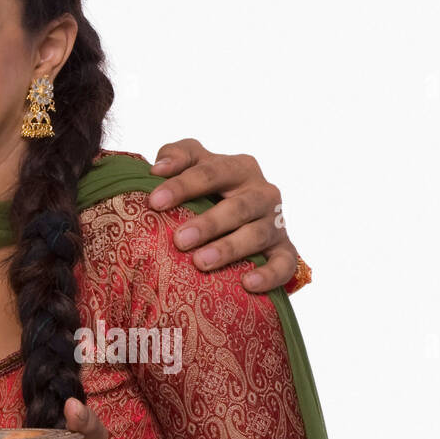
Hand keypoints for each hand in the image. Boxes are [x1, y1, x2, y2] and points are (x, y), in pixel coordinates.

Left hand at [148, 138, 296, 291]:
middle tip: (180, 240)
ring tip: (201, 262)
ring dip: (229, 249)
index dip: (182, 186)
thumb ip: (177, 155)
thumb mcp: (195, 162)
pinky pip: (284, 264)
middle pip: (238, 207)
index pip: (211, 173)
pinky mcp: (284, 249)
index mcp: (240, 168)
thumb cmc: (211, 187)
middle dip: (208, 224)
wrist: (244, 214)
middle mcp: (263, 193)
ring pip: (256, 235)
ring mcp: (276, 222)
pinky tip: (248, 283)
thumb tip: (158, 167)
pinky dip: (269, 274)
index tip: (155, 202)